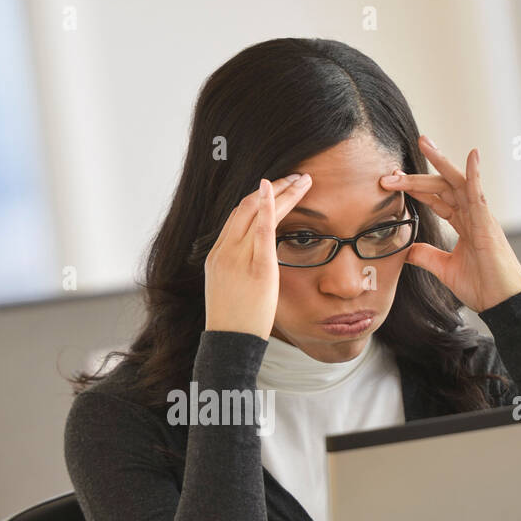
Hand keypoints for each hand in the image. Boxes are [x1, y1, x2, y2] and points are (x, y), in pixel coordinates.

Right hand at [204, 173, 311, 339]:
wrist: (228, 344)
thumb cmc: (234, 323)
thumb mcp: (231, 291)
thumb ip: (240, 271)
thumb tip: (255, 265)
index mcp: (217, 257)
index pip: (237, 218)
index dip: (258, 199)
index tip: (275, 189)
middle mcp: (225, 252)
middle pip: (247, 208)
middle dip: (273, 189)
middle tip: (295, 177)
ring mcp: (238, 259)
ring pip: (257, 213)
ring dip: (282, 192)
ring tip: (302, 180)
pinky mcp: (258, 268)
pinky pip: (262, 231)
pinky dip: (270, 206)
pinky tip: (279, 189)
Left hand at [380, 137, 520, 313]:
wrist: (501, 303)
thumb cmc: (482, 286)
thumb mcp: (444, 269)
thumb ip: (427, 256)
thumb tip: (407, 250)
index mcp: (464, 223)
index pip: (437, 199)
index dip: (415, 190)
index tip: (392, 182)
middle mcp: (473, 215)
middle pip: (442, 187)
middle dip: (416, 178)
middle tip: (390, 172)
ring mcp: (481, 217)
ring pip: (459, 183)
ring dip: (441, 163)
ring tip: (425, 144)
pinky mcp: (488, 224)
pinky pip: (481, 195)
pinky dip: (475, 174)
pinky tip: (471, 156)